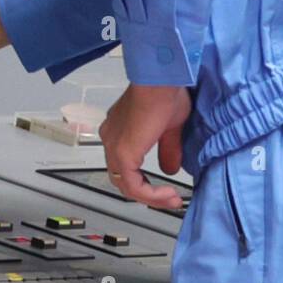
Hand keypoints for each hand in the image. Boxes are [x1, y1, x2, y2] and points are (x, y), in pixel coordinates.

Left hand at [99, 84, 191, 207]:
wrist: (161, 81)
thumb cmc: (165, 92)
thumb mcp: (171, 127)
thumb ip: (168, 149)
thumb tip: (171, 169)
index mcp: (120, 130)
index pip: (125, 166)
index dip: (145, 182)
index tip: (167, 189)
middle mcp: (112, 138)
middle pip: (123, 178)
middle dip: (148, 193)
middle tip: (169, 199)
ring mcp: (114, 147)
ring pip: (126, 185)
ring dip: (151, 197)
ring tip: (171, 200)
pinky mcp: (123, 154)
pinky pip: (133, 186)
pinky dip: (151, 195)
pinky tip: (167, 195)